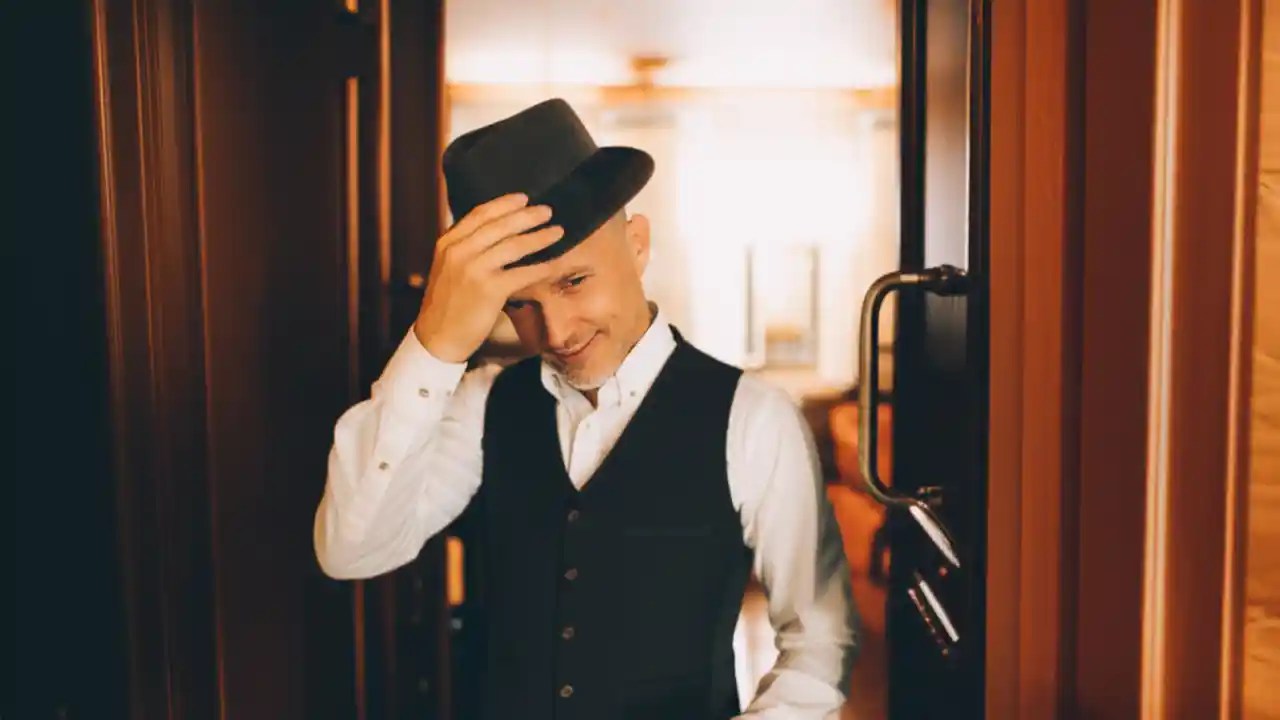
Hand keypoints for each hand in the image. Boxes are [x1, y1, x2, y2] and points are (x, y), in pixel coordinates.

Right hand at [413, 193, 562, 361]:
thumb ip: (465, 247)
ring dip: (540, 237)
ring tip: (558, 231)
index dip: (504, 204)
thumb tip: (496, 229)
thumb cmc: (448, 303)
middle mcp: (460, 252)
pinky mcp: (489, 290)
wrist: (438, 336)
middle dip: (528, 216)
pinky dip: (541, 268)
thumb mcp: (448, 267)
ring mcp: (474, 270)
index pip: (480, 214)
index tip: (524, 198)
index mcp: (448, 243)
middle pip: (500, 225)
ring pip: (514, 246)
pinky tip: (553, 265)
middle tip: (548, 210)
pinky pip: (523, 273)